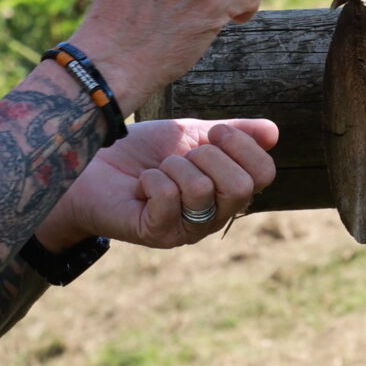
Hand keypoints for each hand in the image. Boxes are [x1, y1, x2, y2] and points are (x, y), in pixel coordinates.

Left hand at [40, 118, 278, 248]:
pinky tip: (141, 183)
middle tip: (184, 154)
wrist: (91, 166)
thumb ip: (232, 134)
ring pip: (202, 190)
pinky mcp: (156, 233)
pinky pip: (168, 197)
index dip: (242, 145)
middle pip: (242, 187)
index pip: (264, 175)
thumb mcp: (191, 135)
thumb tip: (273, 132)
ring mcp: (185, 230)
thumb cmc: (141, 153)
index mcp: (226, 193)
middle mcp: (213, 217)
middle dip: (209, 155)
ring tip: (158, 169)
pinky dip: (152, 178)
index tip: (214, 131)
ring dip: (175, 166)